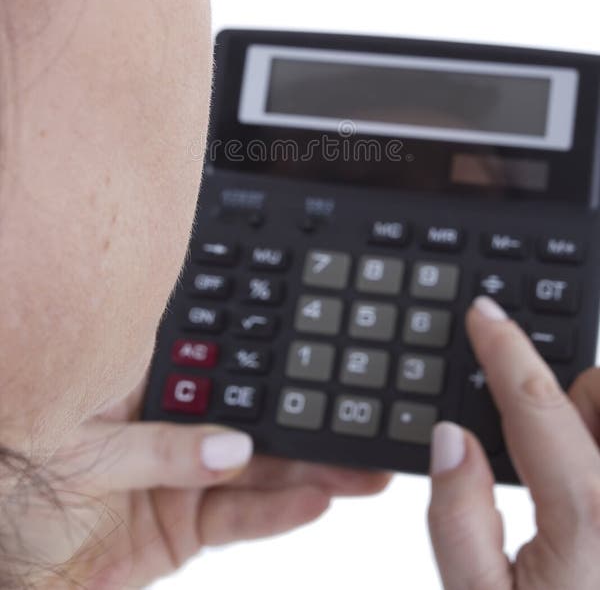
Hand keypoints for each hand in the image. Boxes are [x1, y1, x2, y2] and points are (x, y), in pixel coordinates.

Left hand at [19, 369, 391, 588]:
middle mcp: (179, 427)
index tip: (318, 359)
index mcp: (151, 387)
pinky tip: (316, 499)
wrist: (7, 557)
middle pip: (254, 419)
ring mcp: (188, 477)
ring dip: (313, 469)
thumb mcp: (87, 450)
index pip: (224, 366)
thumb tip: (231, 447)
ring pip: (261, 469)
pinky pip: (241, 517)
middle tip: (360, 416)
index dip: (270, 361)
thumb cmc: (27, 480)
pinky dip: (278, 513)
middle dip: (309, 420)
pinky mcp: (190, 525)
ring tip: (361, 466)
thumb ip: (161, 450)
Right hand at [427, 295, 599, 589]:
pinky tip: (593, 510)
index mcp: (589, 516)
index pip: (535, 400)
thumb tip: (452, 438)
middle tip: (541, 458)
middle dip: (568, 402)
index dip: (501, 346)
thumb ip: (458, 515)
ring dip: (596, 429)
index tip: (484, 313)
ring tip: (578, 493)